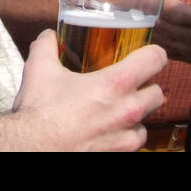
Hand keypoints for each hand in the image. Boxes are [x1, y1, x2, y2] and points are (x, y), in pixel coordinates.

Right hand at [11, 29, 166, 150]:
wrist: (33, 147)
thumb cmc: (40, 112)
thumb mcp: (39, 68)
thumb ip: (47, 45)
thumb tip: (49, 36)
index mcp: (114, 84)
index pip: (154, 60)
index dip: (154, 53)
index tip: (147, 53)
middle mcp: (127, 110)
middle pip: (157, 92)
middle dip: (146, 86)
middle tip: (130, 83)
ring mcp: (125, 136)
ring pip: (147, 121)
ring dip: (137, 113)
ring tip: (117, 109)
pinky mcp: (119, 153)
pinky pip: (134, 143)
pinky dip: (125, 135)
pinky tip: (109, 129)